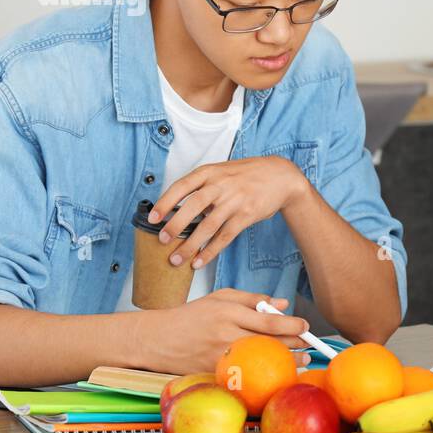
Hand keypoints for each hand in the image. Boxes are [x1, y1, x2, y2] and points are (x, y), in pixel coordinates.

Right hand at [134, 288, 311, 373]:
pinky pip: (245, 375)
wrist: (157, 339)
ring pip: (260, 361)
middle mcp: (225, 335)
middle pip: (269, 342)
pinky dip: (263, 374)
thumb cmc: (191, 315)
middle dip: (295, 344)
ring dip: (285, 361)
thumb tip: (282, 304)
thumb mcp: (220, 297)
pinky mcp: (214, 374)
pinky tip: (276, 373)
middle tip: (310, 343)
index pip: (268, 320)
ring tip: (302, 360)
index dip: (292, 325)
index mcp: (228, 312)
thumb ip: (252, 299)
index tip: (306, 326)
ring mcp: (219, 357)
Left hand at [148, 156, 309, 270]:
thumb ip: (202, 187)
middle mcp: (221, 185)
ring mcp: (235, 201)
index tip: (152, 218)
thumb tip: (180, 210)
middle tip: (162, 240)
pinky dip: (210, 251)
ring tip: (176, 259)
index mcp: (210, 172)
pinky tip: (199, 261)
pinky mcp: (246, 215)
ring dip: (190, 245)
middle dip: (175, 225)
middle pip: (193, 206)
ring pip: (208, 226)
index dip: (165, 203)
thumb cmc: (247, 175)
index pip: (181, 186)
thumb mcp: (222, 171)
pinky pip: (225, 236)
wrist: (280, 176)